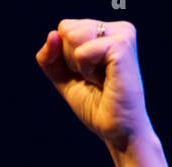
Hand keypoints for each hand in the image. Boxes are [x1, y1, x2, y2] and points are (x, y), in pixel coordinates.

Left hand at [36, 20, 151, 150]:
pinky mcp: (121, 45)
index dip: (65, 57)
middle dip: (70, 61)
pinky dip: (86, 72)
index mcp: (106, 32)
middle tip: (95, 80)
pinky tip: (104, 81)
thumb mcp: (65, 78)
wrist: (118, 132)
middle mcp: (117, 28)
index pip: (64, 28)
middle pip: (66, 29)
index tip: (88, 75)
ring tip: (100, 79)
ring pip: (72, 36)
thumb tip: (52, 34)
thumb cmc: (96, 107)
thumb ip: (50, 57)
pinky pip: (81, 53)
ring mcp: (122, 34)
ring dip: (79, 67)